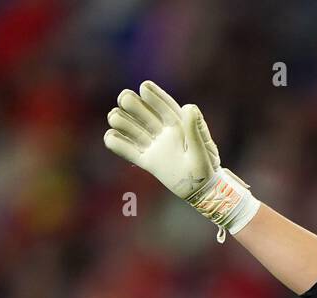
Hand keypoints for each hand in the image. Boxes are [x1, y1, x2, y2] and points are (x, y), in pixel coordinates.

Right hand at [103, 80, 258, 240]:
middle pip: (144, 114)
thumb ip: (195, 129)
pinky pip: (130, 152)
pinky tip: (110, 137)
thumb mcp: (202, 149)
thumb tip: (189, 107)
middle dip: (133, 104)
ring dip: (122, 121)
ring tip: (114, 117)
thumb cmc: (207, 169)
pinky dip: (118, 144)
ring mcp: (155, 146)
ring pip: (134, 130)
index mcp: (179, 125)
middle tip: (124, 99)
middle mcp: (165, 133)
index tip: (144, 87)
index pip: (164, 106)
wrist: (203, 191)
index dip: (154, 95)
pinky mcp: (148, 162)